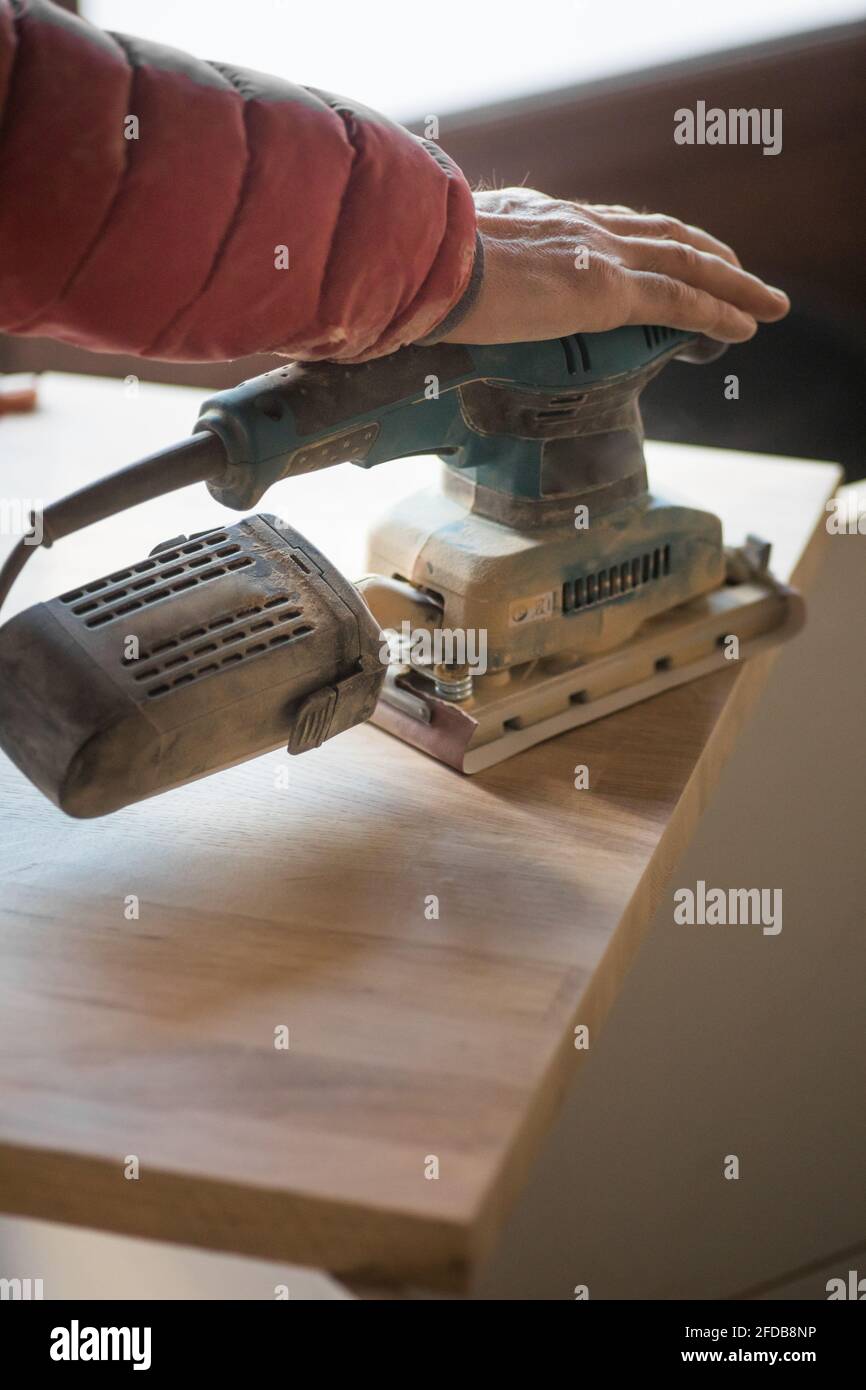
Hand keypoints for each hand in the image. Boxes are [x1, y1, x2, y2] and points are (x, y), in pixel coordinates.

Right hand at [440, 188, 789, 345]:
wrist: (417, 261)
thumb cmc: (416, 273)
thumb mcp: (444, 272)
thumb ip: (460, 287)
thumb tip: (437, 315)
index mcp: (542, 220)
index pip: (613, 226)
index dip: (652, 240)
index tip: (675, 254)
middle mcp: (578, 226)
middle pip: (664, 235)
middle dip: (710, 255)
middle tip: (741, 276)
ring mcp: (595, 254)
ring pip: (687, 263)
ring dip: (733, 284)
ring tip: (766, 305)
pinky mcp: (603, 289)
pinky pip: (678, 299)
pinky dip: (718, 311)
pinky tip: (744, 327)